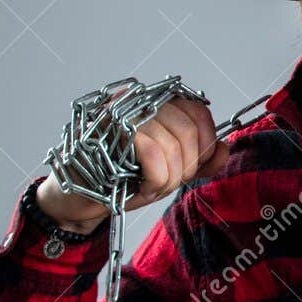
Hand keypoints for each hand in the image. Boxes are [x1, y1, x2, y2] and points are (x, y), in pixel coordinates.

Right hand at [35, 95, 230, 234]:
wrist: (76, 199)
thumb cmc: (121, 181)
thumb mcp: (169, 170)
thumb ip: (200, 160)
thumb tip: (225, 148)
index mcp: (153, 104)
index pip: (197, 111)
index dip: (205, 141)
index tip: (195, 164)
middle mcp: (137, 101)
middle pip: (188, 130)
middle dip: (187, 167)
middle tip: (169, 183)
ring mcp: (120, 112)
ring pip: (172, 145)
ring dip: (169, 178)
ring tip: (152, 188)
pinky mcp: (107, 130)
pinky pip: (153, 154)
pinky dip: (156, 180)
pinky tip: (143, 188)